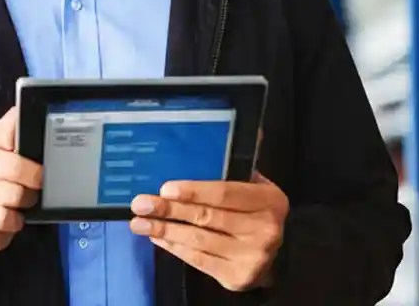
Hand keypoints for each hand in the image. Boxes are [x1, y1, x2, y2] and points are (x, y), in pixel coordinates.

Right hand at [0, 107, 43, 266]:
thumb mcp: (12, 162)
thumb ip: (23, 143)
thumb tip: (31, 116)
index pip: (8, 129)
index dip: (24, 138)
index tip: (36, 149)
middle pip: (13, 166)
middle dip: (33, 179)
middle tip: (38, 186)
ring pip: (10, 194)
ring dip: (24, 202)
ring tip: (23, 203)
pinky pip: (1, 217)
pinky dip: (14, 221)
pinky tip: (13, 219)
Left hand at [129, 172, 288, 291]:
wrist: (279, 257)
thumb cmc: (255, 213)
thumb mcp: (254, 188)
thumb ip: (232, 171)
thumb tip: (201, 142)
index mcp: (269, 200)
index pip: (225, 193)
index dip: (194, 191)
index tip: (165, 188)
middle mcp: (265, 229)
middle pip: (207, 217)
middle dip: (169, 210)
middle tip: (140, 204)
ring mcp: (252, 256)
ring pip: (198, 240)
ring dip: (164, 230)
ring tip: (139, 223)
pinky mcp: (237, 277)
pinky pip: (198, 260)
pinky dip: (174, 247)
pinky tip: (157, 237)